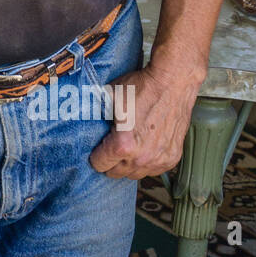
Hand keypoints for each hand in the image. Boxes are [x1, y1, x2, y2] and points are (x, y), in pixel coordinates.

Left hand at [89, 63, 199, 179]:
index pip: (99, 165)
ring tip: (129, 146)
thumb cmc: (141, 88)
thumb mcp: (108, 98)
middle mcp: (141, 158)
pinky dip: (148, 161)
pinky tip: (145, 147)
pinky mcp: (172, 157)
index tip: (98, 147)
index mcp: (123, 145)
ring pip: (135, 174)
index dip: (95, 154)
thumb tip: (83, 118)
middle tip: (112, 145)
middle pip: (116, 173)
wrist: (172, 82)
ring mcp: (159, 159)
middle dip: (111, 161)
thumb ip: (96, 114)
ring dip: (129, 164)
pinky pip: (154, 169)